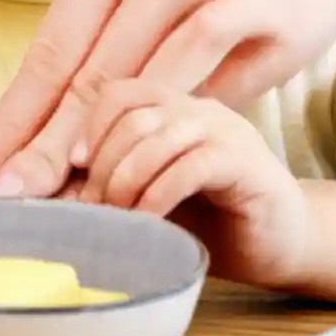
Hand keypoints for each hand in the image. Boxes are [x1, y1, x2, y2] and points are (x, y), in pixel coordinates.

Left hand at [77, 80, 309, 287]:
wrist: (279, 245)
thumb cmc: (209, 221)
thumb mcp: (149, 196)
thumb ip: (113, 183)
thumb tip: (56, 189)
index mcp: (173, 108)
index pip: (119, 91)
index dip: (89, 124)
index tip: (74, 165)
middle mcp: (198, 109)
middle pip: (133, 116)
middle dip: (103, 165)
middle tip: (94, 207)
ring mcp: (225, 131)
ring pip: (158, 137)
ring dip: (126, 181)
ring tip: (119, 217)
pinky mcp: (245, 162)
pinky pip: (190, 166)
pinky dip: (159, 195)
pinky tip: (150, 220)